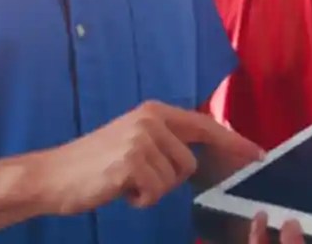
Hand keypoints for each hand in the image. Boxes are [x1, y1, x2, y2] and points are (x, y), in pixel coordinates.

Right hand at [37, 100, 263, 214]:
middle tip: (135, 178)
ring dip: (150, 191)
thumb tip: (199, 155)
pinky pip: (155, 193)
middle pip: (190, 164)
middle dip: (167, 180)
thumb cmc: (93, 164)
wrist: (52, 176)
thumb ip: (165, 141)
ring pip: (173, 181)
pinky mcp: (131, 162)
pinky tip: (118, 189)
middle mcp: (150, 120)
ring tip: (123, 181)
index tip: (259, 154)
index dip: (234, 141)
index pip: (205, 125)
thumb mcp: (133, 140)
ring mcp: (141, 139)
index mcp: (154, 111)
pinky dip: (139, 200)